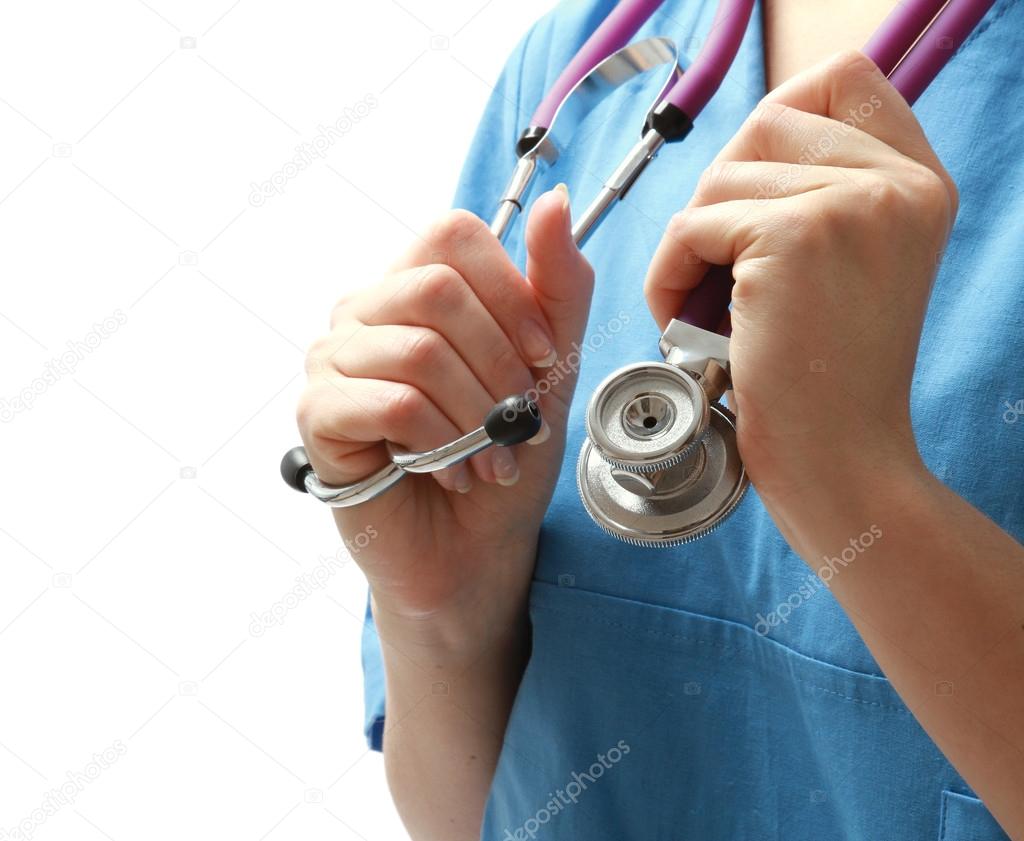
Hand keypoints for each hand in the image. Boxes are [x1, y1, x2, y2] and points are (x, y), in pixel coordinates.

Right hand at [296, 188, 592, 642]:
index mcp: (417, 286)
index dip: (512, 292)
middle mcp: (366, 310)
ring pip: (418, 350)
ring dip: (475, 416)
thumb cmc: (504, 454)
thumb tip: (555, 199)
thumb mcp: (551, 368)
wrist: (474, 548)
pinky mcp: (318, 415)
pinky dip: (439, 443)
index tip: (542, 356)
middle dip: (499, 366)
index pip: (453, 233)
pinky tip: (449, 471)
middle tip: (516, 421)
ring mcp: (334, 359)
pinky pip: (390, 402)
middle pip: (436, 289)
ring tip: (489, 458)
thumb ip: (557, 286)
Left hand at [644, 51, 956, 510]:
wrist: (839, 462)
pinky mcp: (794, 236)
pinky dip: (669, 274)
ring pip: (720, 175)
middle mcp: (898, 182)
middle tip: (719, 266)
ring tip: (707, 307)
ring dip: (692, 242)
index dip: (778, 123)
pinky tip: (687, 322)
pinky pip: (690, 225)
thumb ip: (819, 193)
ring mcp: (852, 202)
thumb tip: (746, 142)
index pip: (842, 78)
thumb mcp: (847, 267)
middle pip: (766, 122)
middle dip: (720, 193)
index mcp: (918, 183)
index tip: (748, 192)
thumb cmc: (823, 379)